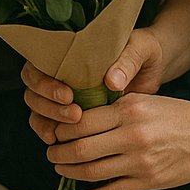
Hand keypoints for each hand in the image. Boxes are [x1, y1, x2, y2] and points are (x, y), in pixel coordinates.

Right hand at [22, 27, 167, 144]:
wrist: (155, 66)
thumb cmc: (143, 50)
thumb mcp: (138, 49)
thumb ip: (125, 62)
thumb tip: (110, 81)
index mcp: (69, 51)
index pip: (39, 66)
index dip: (46, 83)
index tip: (68, 95)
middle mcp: (61, 72)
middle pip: (34, 91)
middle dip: (49, 106)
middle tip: (74, 114)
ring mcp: (64, 93)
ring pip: (38, 109)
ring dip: (48, 121)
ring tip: (64, 134)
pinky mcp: (75, 111)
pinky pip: (50, 122)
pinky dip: (50, 132)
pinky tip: (57, 140)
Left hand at [42, 93, 189, 189]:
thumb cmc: (178, 114)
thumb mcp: (145, 100)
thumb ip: (115, 108)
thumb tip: (81, 116)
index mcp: (128, 109)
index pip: (81, 120)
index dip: (61, 128)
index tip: (55, 131)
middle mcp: (132, 135)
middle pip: (81, 147)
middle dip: (58, 152)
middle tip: (51, 152)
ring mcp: (140, 161)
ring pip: (92, 171)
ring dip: (70, 172)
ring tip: (60, 168)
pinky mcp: (149, 181)